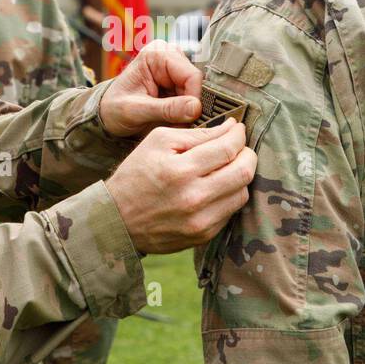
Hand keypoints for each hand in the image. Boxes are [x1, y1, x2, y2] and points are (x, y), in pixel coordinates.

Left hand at [99, 40, 202, 137]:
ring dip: (188, 112)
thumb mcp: (137, 110)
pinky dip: (186, 113)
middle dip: (190, 107)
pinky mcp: (178, 82)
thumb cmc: (115, 108)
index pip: (191, 75)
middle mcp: (169, 57)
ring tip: (171, 124)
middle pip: (196, 84)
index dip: (193, 99)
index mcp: (157, 54)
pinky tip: (173, 121)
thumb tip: (195, 108)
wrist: (107, 115)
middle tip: (177, 126)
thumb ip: (166, 109)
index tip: (187, 120)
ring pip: (197, 93)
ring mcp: (175, 69)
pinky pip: (193, 99)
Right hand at [106, 120, 256, 254]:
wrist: (117, 219)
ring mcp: (200, 222)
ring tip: (225, 167)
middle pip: (244, 172)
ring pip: (242, 193)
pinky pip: (230, 212)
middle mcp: (194, 198)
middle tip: (238, 147)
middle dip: (247, 154)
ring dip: (239, 176)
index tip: (236, 129)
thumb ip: (197, 134)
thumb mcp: (158, 141)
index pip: (228, 148)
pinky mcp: (203, 236)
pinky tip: (214, 188)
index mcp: (180, 170)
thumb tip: (230, 128)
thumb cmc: (136, 174)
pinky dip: (228, 196)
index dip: (238, 135)